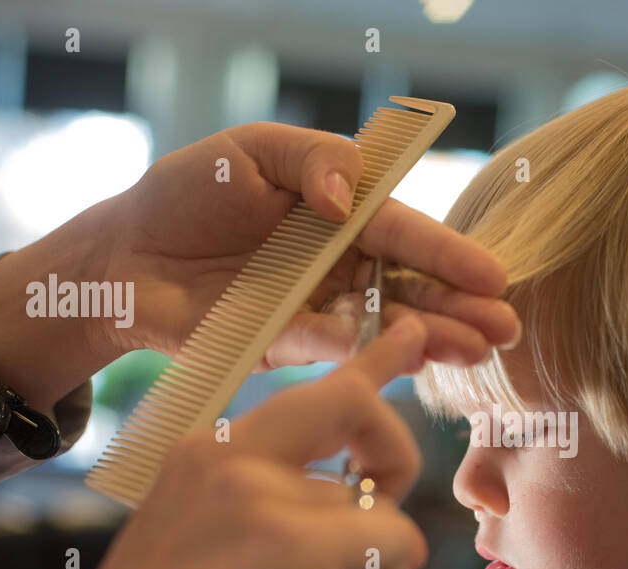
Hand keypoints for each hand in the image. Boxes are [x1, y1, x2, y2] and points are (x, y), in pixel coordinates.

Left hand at [0, 122, 520, 408]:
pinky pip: (337, 350)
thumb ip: (311, 159)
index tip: (493, 277)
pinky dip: (373, 354)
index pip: (404, 232)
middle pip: (410, 285)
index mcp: (339, 211)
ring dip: (433, 338)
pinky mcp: (289, 346)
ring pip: (385, 324)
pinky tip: (413, 359)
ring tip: (476, 352)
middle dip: (460, 307)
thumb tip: (350, 199)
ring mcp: (318, 306)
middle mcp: (338, 262)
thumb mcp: (249, 150)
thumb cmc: (186, 192)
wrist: (123, 257)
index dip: (449, 255)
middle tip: (504, 329)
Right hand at [6, 316, 431, 568]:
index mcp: (207, 455)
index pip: (307, 391)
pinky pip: (393, 549)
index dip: (371, 362)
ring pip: (383, 515)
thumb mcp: (211, 552)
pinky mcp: (296, 545)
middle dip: (398, 458)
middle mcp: (232, 454)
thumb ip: (278, 518)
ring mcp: (262, 494)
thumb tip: (374, 529)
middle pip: (358, 411)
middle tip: (386, 532)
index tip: (408, 331)